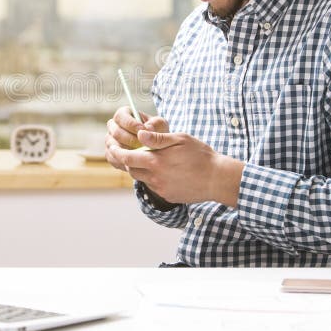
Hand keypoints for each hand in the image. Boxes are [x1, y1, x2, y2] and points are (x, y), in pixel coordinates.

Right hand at [105, 107, 168, 170]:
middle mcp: (113, 127)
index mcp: (123, 115)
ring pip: (114, 147)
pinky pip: (114, 159)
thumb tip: (146, 129)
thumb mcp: (160, 125)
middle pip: (116, 132)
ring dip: (128, 152)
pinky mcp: (111, 155)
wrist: (157, 147)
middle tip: (143, 145)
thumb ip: (155, 125)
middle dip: (130, 139)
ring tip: (142, 155)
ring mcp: (110, 141)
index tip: (142, 130)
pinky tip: (137, 163)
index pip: (120, 116)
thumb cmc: (157, 132)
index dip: (130, 123)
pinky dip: (125, 162)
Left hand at [109, 129, 244, 205]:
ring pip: (142, 178)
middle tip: (122, 152)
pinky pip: (154, 186)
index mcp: (157, 161)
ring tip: (143, 159)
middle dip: (125, 161)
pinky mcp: (168, 196)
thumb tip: (139, 134)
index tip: (113, 147)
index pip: (128, 158)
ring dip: (139, 169)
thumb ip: (158, 138)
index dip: (117, 152)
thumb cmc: (200, 155)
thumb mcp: (180, 139)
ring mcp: (162, 188)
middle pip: (132, 170)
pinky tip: (161, 170)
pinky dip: (152, 178)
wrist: (217, 178)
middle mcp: (156, 177)